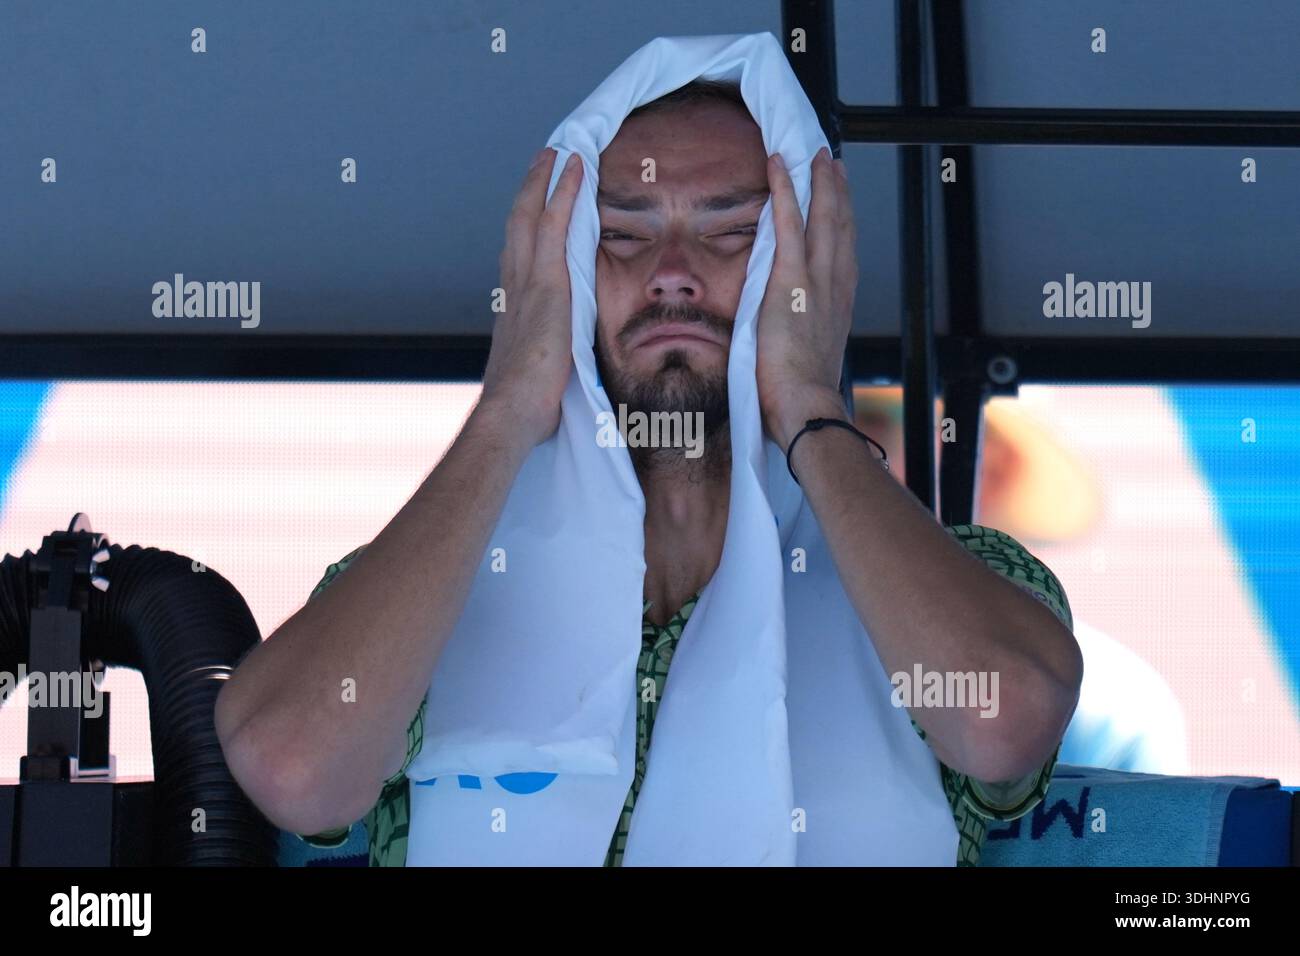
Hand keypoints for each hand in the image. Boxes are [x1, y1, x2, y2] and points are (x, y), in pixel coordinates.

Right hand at [479, 147, 583, 447]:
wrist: (512, 412)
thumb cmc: (528, 410)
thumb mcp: (541, 381)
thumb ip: (549, 366)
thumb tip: (561, 381)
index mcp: (513, 311)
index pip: (518, 259)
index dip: (525, 230)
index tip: (533, 211)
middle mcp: (513, 289)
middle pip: (517, 227)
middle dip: (529, 193)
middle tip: (542, 163)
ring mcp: (526, 282)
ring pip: (530, 216)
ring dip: (543, 181)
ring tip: (558, 153)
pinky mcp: (546, 282)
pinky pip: (554, 223)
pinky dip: (563, 191)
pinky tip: (575, 166)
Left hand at [756, 146, 857, 449]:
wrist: (805, 408)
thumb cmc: (801, 398)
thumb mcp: (808, 363)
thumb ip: (802, 342)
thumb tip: (789, 341)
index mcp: (838, 308)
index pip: (843, 254)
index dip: (843, 223)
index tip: (840, 201)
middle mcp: (835, 287)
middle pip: (841, 227)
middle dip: (838, 192)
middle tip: (832, 163)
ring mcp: (816, 281)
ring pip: (823, 217)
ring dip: (819, 181)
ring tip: (814, 156)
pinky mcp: (792, 280)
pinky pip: (789, 223)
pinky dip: (786, 190)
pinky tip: (779, 165)